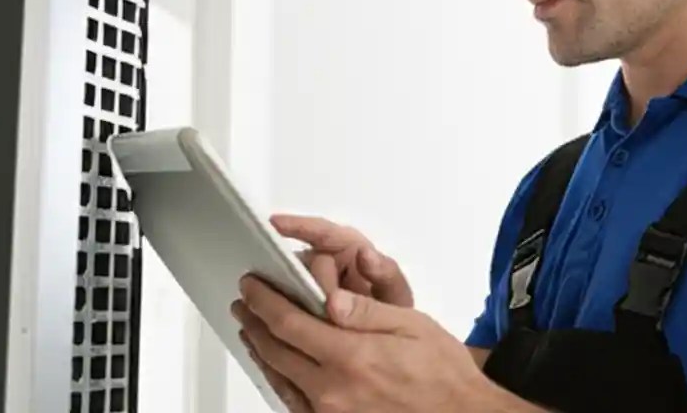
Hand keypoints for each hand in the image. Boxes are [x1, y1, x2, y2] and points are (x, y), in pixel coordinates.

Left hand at [239, 214, 413, 409]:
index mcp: (352, 357)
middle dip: (254, 322)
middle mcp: (334, 391)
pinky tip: (276, 368)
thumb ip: (365, 311)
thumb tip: (328, 296)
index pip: (289, 323)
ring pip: (280, 380)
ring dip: (260, 351)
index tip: (251, 286)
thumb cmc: (442, 374)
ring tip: (251, 330)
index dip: (264, 301)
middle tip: (245, 303)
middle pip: (276, 352)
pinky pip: (294, 404)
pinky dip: (278, 381)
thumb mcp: (412, 326)